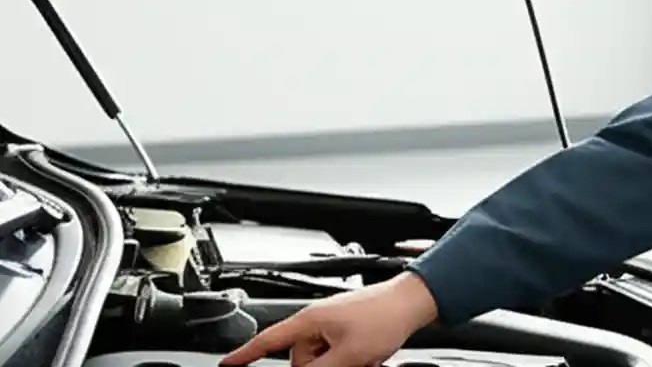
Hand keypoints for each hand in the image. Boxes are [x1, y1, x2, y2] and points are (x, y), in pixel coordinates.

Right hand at [219, 271, 438, 365]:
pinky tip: (370, 356)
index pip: (268, 341)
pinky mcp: (349, 330)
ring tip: (365, 357)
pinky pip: (340, 354)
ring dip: (343, 364)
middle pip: (302, 360)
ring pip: (323, 360)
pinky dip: (352, 359)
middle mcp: (318, 321)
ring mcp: (334, 325)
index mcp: (310, 321)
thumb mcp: (349, 355)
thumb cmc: (385, 316)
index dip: (245, 354)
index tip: (227, 363)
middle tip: (352, 361)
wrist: (414, 301)